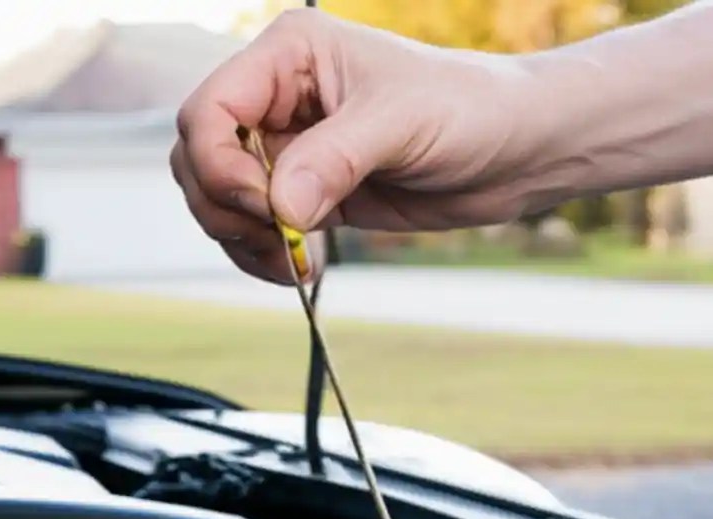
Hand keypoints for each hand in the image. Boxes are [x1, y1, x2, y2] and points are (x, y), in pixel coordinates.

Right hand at [170, 9, 540, 284]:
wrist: (514, 151)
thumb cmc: (469, 109)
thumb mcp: (401, 123)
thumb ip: (334, 160)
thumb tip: (280, 207)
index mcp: (288, 55)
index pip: (209, 110)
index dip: (220, 163)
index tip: (266, 203)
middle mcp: (275, 96)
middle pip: (198, 158)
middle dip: (226, 206)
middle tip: (277, 235)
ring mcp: (285, 145)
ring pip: (216, 198)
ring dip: (240, 238)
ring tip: (292, 260)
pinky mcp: (301, 190)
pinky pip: (250, 228)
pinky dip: (260, 255)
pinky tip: (298, 269)